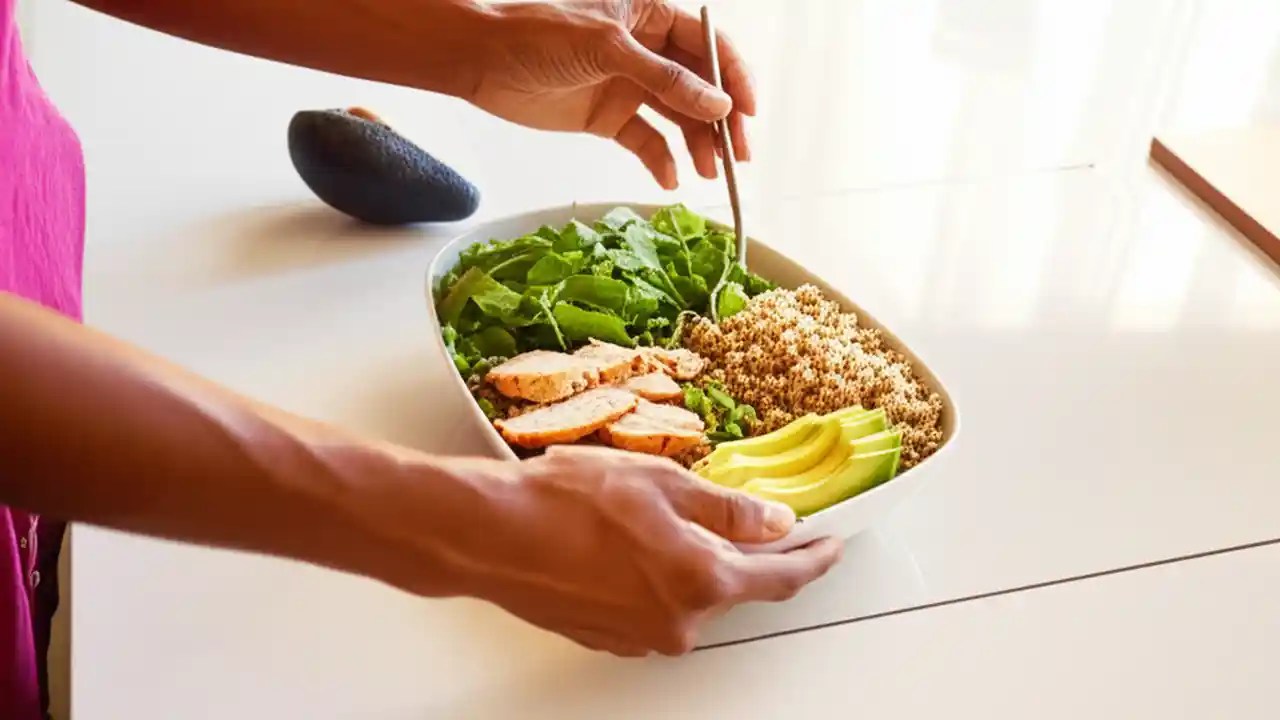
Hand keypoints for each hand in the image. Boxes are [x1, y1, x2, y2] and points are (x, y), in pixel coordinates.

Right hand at [428, 445, 841, 656]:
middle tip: (741, 513)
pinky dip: (655, 577)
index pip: (780, 578)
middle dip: (741, 551)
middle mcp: (677, 622)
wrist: (490, 536)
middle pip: (730, 586)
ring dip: (690, 561)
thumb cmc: (564, 503)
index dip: (812, 559)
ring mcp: (640, 636)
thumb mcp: (662, 485)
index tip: (831, 546)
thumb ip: (728, 510)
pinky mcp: (607, 637)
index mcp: (702, 582)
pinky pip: (651, 606)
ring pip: (688, 596)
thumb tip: (774, 522)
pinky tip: (627, 543)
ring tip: (656, 516)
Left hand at [466, 0, 754, 188]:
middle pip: (698, 85)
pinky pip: (645, 140)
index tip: (748, 110)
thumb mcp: (608, 48)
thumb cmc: (536, 33)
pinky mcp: (607, 116)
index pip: (707, 44)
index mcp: (649, 14)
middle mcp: (644, 49)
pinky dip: (660, 159)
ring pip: (676, 116)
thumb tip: (718, 105)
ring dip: (696, 143)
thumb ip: (665, 79)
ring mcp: (626, 84)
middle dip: (721, 120)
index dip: (733, 76)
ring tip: (709, 172)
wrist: (480, 60)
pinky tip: (671, 177)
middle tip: (737, 155)